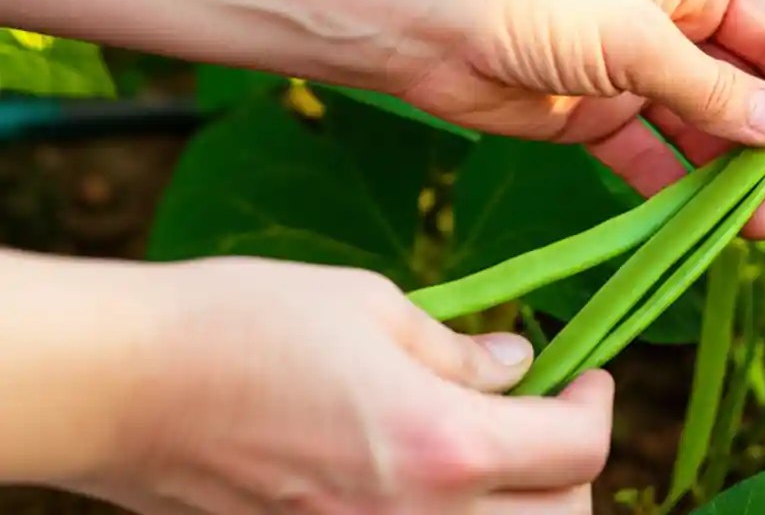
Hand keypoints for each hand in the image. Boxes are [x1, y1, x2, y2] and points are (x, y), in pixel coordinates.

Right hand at [7, 255, 609, 513]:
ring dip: (527, 505)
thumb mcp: (371, 308)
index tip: (589, 374)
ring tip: (504, 451)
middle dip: (576, 468)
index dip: (599, 405)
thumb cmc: (244, 326)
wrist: (127, 388)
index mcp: (443, 445)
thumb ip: (461, 350)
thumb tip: (519, 364)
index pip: (576, 450)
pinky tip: (436, 475)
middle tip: (555, 417)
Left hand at [381, 0, 764, 238]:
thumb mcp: (639, 40)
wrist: (424, 22)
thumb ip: (714, 88)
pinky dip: (679, 187)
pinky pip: (651, 156)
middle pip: (742, 86)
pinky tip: (707, 223)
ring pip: (700, 128)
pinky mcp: (591, 119)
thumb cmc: (539, 1)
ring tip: (763, 222)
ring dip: (732, 172)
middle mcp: (667, 26)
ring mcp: (629, 74)